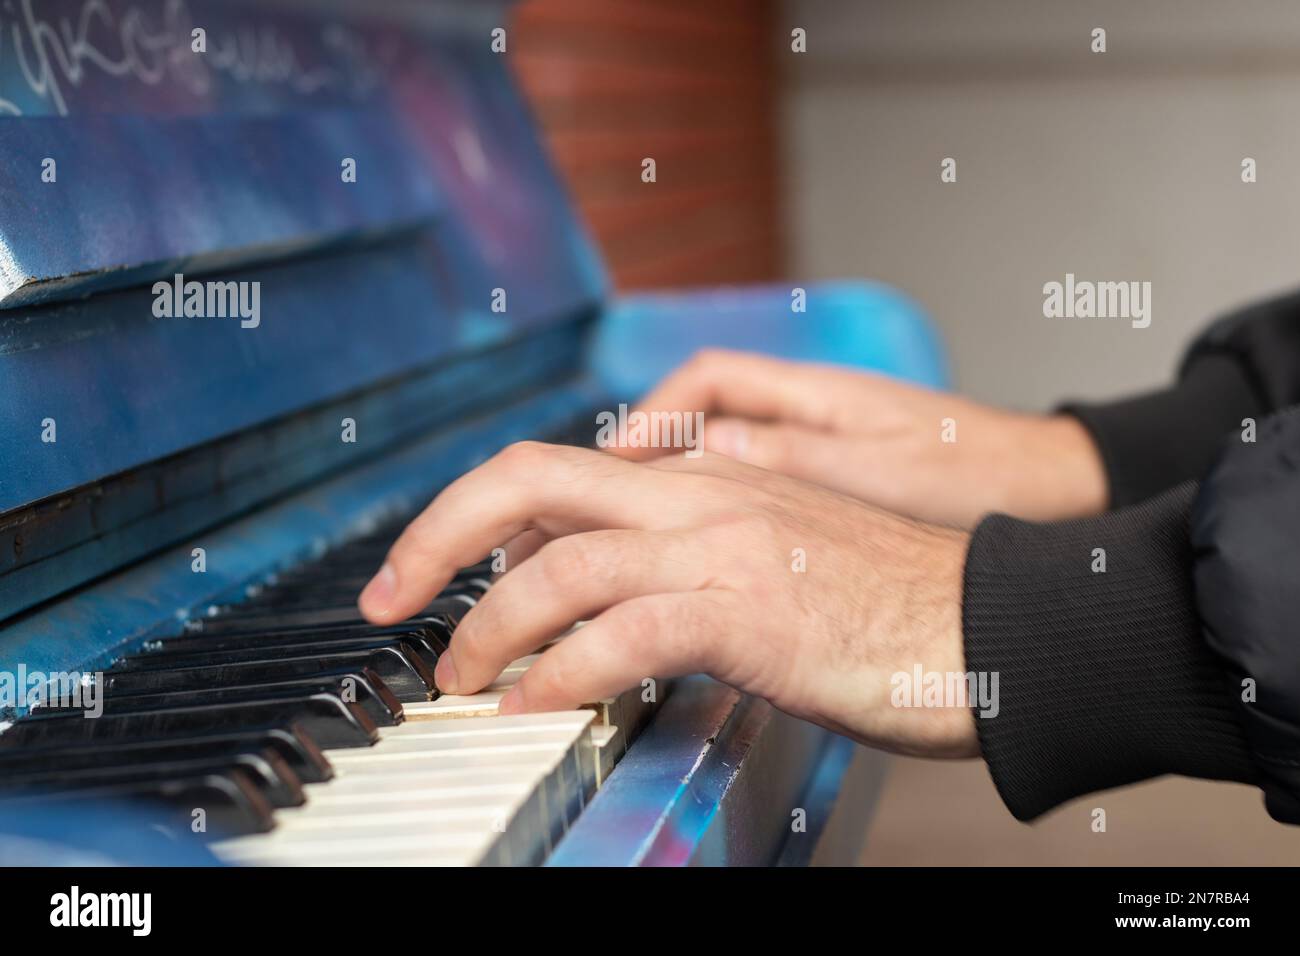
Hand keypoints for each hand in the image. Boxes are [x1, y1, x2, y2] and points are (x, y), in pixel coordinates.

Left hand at [359, 442, 977, 758]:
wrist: (993, 619)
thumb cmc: (888, 603)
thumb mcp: (773, 553)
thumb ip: (685, 555)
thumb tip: (598, 595)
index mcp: (703, 476)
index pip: (556, 469)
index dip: (477, 515)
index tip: (438, 572)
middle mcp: (700, 494)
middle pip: (526, 478)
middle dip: (435, 535)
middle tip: (387, 598)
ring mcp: (724, 545)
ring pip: (558, 561)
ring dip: (486, 626)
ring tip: (459, 678)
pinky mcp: (750, 610)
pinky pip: (621, 632)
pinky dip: (560, 670)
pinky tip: (536, 705)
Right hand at [610, 349, 1106, 527]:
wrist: (1049, 493)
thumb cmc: (982, 476)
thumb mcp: (885, 472)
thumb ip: (797, 460)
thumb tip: (709, 452)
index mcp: (818, 396)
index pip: (706, 381)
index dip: (650, 415)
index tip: (610, 459)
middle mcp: (811, 414)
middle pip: (700, 418)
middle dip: (644, 455)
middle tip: (596, 504)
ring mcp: (822, 451)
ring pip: (723, 460)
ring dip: (675, 489)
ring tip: (630, 537)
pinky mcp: (836, 489)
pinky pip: (754, 494)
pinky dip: (717, 518)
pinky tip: (701, 559)